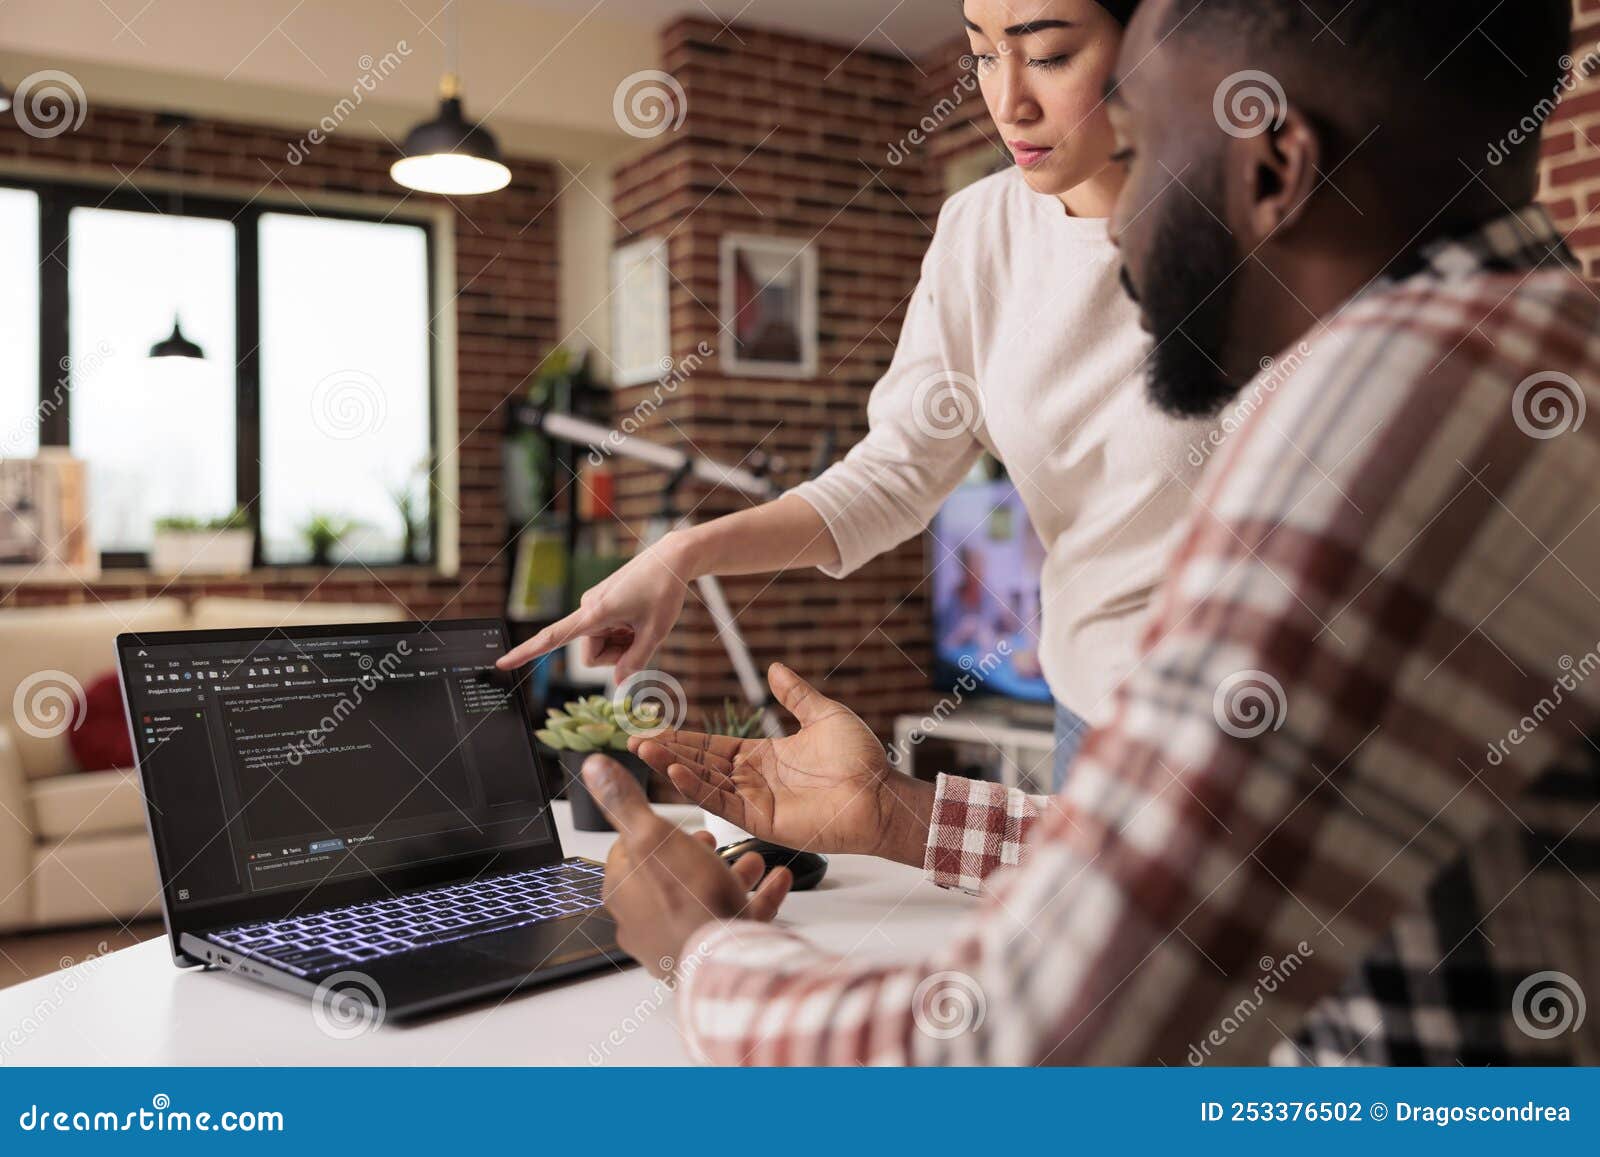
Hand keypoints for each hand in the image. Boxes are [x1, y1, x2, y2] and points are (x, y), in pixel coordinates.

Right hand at [497, 534, 692, 682]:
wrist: (670, 557)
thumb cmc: (664, 590)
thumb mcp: (656, 632)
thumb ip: (636, 662)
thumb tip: (617, 683)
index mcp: (595, 613)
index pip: (553, 637)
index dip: (526, 653)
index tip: (502, 662)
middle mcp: (587, 608)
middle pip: (593, 656)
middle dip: (617, 655)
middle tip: (642, 634)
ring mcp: (593, 605)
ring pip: (601, 646)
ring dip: (622, 643)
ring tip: (642, 621)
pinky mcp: (600, 603)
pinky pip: (606, 632)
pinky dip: (623, 632)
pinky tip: (639, 615)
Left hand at [584, 755, 791, 977]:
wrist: (723, 960)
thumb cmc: (685, 900)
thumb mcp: (651, 835)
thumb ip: (625, 802)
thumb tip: (594, 767)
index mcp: (624, 889)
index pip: (625, 853)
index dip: (648, 831)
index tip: (665, 820)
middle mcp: (645, 918)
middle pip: (668, 876)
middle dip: (692, 853)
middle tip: (708, 840)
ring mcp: (679, 938)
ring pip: (704, 897)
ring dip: (729, 873)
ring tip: (750, 859)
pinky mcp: (713, 951)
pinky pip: (737, 918)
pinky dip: (758, 897)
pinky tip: (778, 880)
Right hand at [629, 663, 934, 863]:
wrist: (881, 794)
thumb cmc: (860, 759)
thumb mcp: (824, 716)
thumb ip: (795, 695)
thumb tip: (774, 668)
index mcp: (763, 756)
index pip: (713, 746)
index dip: (684, 737)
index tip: (655, 728)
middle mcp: (753, 780)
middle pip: (700, 763)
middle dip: (668, 751)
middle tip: (633, 740)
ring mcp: (755, 801)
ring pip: (705, 783)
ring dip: (674, 767)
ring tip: (645, 750)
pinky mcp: (762, 821)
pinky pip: (723, 802)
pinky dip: (698, 788)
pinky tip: (676, 772)